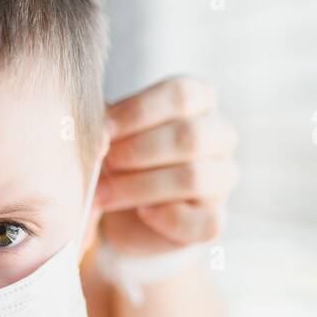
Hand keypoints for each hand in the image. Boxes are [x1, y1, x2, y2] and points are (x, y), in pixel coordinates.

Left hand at [96, 76, 238, 256]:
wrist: (121, 210)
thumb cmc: (118, 158)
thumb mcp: (108, 134)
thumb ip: (106, 126)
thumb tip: (95, 130)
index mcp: (199, 101)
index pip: (181, 94)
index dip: (138, 112)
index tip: (102, 131)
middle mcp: (219, 136)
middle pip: (189, 136)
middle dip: (138, 151)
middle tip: (103, 163)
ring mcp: (222, 178)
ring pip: (194, 178)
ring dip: (140, 187)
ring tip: (104, 194)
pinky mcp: (214, 218)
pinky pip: (204, 221)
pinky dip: (167, 217)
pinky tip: (142, 213)